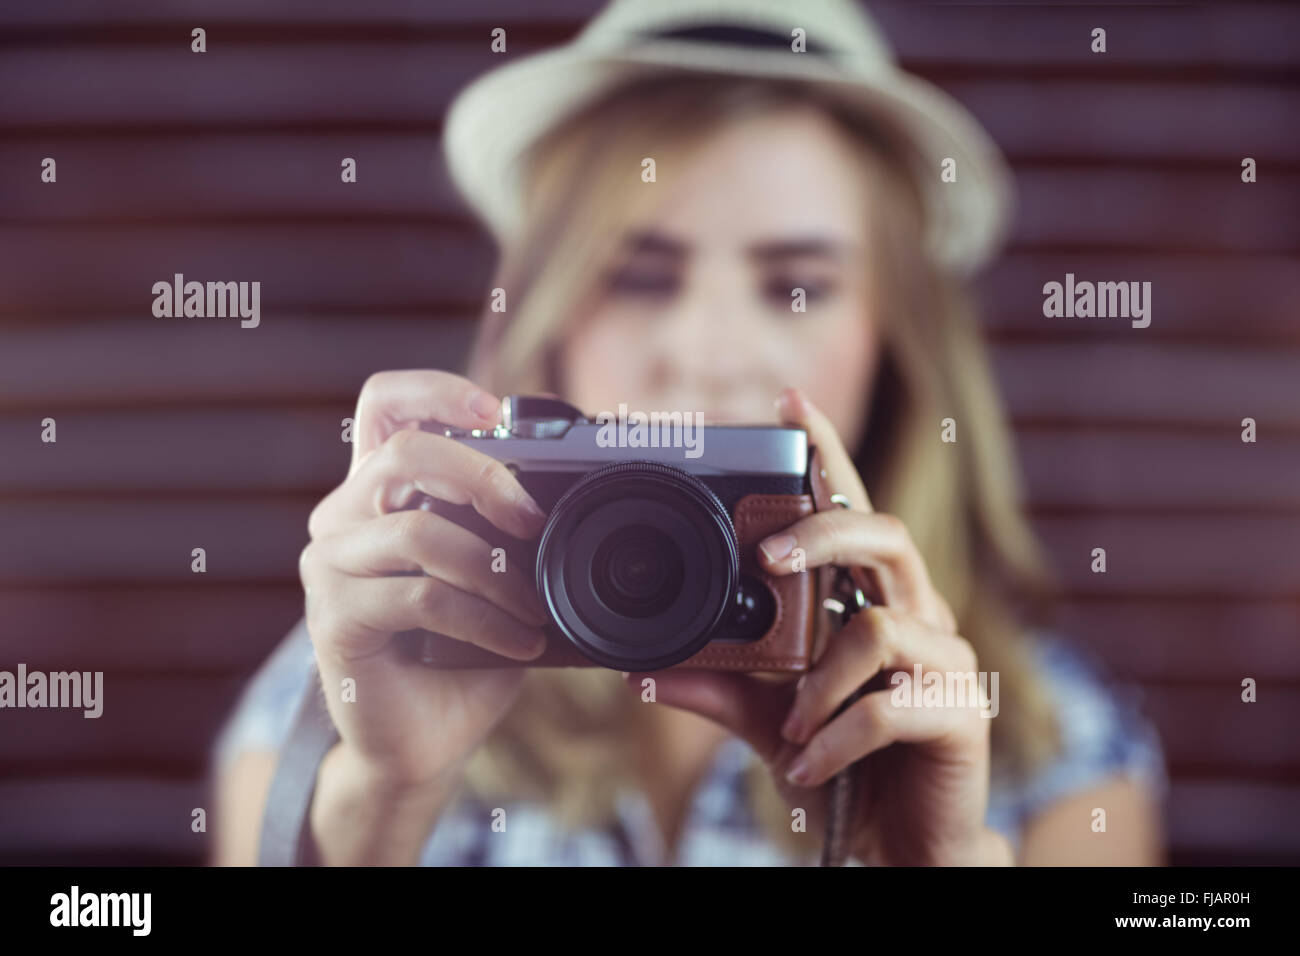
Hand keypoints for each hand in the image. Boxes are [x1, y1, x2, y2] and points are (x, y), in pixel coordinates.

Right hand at [299, 370, 549, 791]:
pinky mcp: (334, 618)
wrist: (421, 742)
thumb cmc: (462, 651)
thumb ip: (509, 528)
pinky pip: (422, 597)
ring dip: (496, 570)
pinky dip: (486, 619)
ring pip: (419, 530)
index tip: (494, 411)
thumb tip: (575, 491)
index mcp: (380, 492)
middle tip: (534, 521)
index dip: (436, 389)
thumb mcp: (495, 575)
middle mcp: (343, 517)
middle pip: (406, 452)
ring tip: (534, 609)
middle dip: (485, 478)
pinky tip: (520, 643)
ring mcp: (329, 566)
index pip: (386, 404)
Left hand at [624, 387, 1010, 864]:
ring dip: (817, 684)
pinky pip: (889, 706)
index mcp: (874, 602)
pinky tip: (807, 767)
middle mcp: (919, 618)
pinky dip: (834, 737)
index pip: (856, 509)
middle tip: (766, 557)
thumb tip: (645, 673)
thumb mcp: (768, 719)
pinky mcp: (961, 714)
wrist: (901, 848)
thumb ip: (721, 688)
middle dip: (825, 534)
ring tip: (788, 728)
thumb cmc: (842, 766)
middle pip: (888, 536)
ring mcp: (947, 663)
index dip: (830, 453)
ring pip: (880, 628)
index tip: (791, 402)